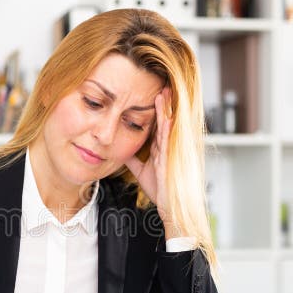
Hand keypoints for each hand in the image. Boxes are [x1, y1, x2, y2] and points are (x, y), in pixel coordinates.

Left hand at [124, 87, 176, 230]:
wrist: (171, 207)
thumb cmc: (160, 191)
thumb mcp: (141, 172)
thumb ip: (133, 160)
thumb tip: (121, 152)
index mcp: (161, 149)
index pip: (158, 125)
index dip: (156, 111)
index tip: (154, 95)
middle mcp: (167, 147)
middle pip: (165, 121)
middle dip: (163, 104)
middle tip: (161, 86)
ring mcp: (171, 152)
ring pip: (168, 127)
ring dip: (165, 110)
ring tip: (163, 93)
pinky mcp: (171, 160)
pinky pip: (168, 141)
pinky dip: (167, 128)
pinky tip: (165, 116)